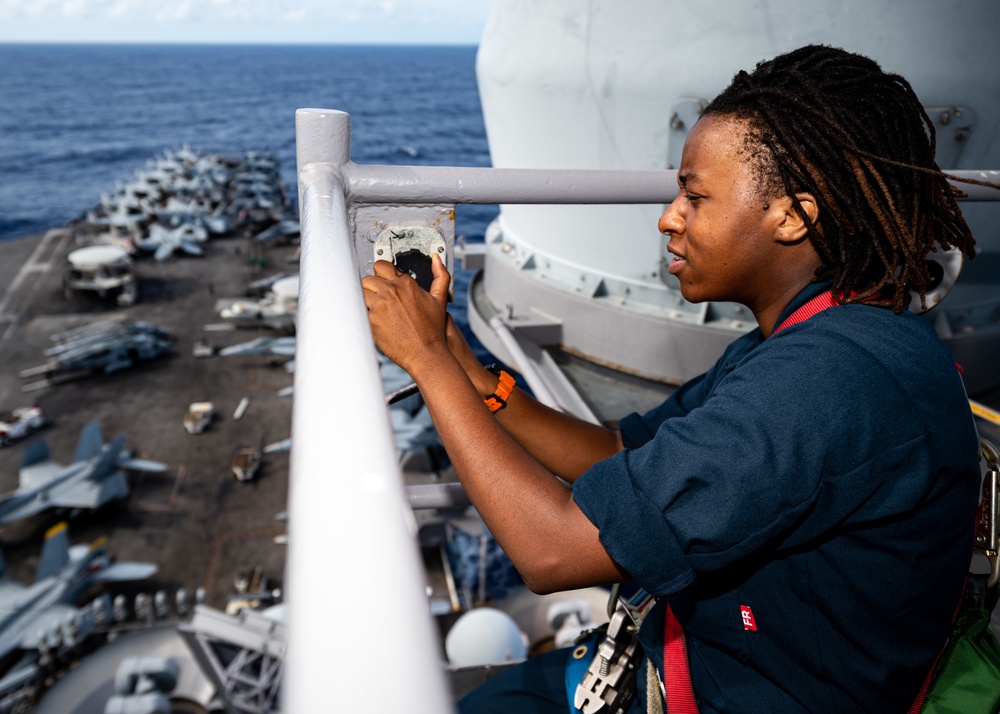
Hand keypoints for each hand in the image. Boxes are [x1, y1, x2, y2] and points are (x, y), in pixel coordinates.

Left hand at [362, 254, 451, 374]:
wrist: (426, 354)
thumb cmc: (432, 330)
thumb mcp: (440, 299)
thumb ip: (440, 275)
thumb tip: (436, 259)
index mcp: (405, 284)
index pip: (381, 266)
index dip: (382, 274)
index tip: (384, 283)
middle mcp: (391, 291)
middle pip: (368, 278)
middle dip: (372, 287)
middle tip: (380, 299)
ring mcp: (379, 305)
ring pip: (361, 292)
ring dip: (366, 300)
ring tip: (377, 311)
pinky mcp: (371, 320)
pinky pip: (360, 310)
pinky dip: (365, 315)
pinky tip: (375, 322)